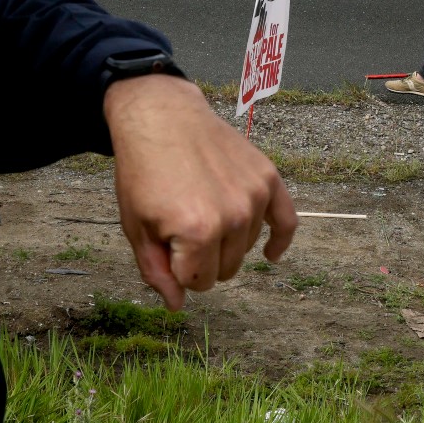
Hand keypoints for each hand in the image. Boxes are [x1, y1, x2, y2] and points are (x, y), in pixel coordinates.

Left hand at [105, 74, 296, 309]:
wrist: (161, 117)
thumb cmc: (142, 171)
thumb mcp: (136, 226)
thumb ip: (156, 271)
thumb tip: (176, 305)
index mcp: (196, 232)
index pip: (197, 282)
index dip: (178, 270)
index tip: (166, 247)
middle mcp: (232, 216)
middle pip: (225, 269)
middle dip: (203, 259)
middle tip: (182, 229)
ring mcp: (254, 196)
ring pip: (247, 249)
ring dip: (227, 243)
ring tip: (203, 212)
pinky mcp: (267, 178)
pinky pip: (287, 221)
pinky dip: (280, 241)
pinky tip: (271, 255)